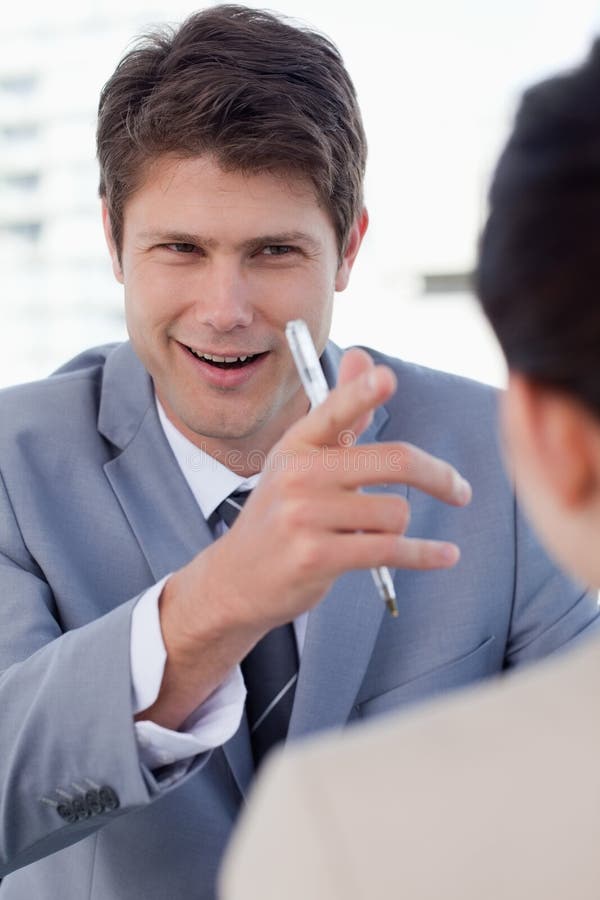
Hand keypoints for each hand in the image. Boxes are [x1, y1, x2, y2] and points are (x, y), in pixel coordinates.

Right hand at [194, 348, 470, 630]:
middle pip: (394, 461)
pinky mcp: (316, 557)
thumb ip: (342, 414)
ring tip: (375, 536)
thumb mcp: (303, 460)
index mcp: (297, 444)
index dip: (361, 393)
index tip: (387, 378)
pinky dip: (424, 554)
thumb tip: (363, 357)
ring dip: (400, 528)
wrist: (237, 579)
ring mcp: (303, 516)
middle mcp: (298, 474)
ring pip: (396, 512)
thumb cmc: (282, 514)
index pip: (334, 411)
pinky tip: (445, 555)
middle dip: (438, 477)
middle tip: (460, 490)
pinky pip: (390, 550)